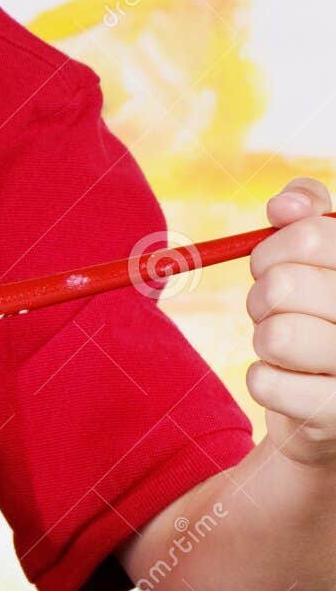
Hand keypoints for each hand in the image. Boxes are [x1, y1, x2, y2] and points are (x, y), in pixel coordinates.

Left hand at [246, 178, 335, 465]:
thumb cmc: (328, 310)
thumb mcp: (325, 253)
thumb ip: (310, 214)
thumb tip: (284, 207)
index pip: (312, 236)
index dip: (275, 246)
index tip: (275, 262)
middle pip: (283, 286)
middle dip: (262, 294)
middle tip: (276, 308)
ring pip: (275, 336)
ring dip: (264, 337)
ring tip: (287, 345)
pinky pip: (266, 383)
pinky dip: (264, 378)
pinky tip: (291, 381)